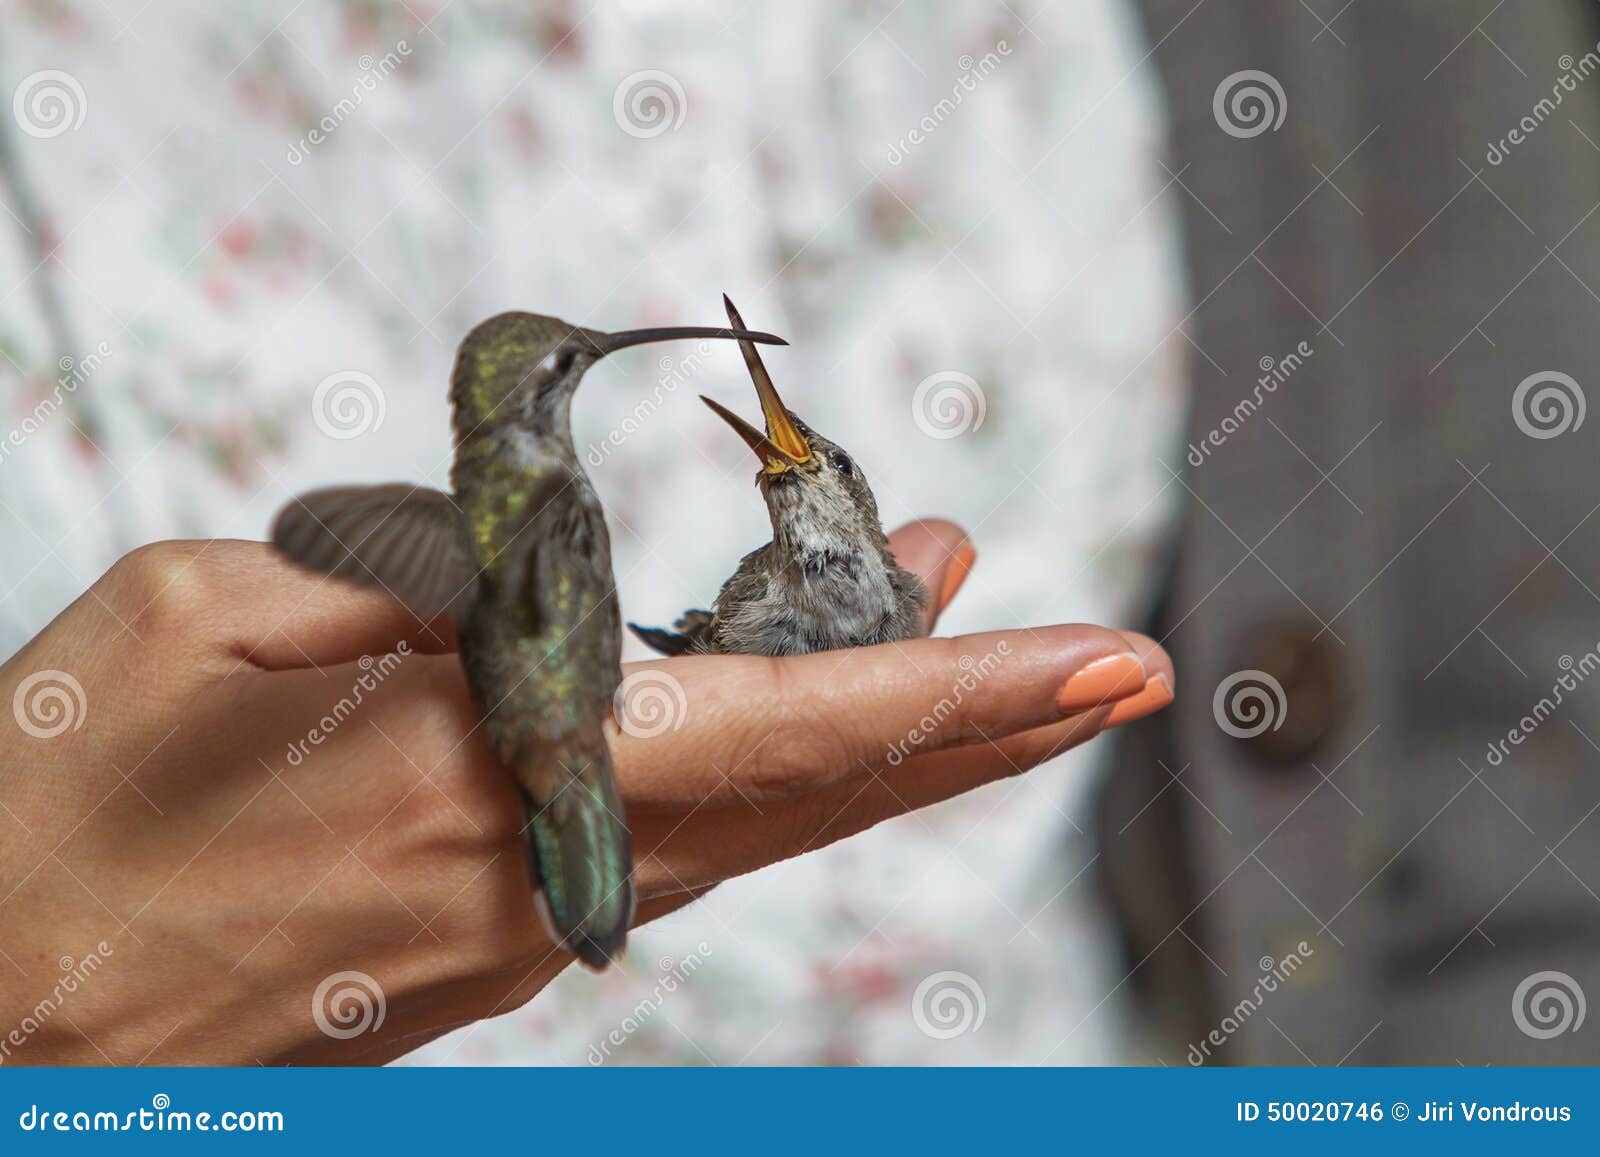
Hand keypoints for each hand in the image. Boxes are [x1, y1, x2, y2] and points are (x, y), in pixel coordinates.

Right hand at [0, 524, 1170, 1064]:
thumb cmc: (61, 811)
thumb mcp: (201, 623)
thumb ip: (394, 580)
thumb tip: (527, 575)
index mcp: (482, 773)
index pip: (786, 725)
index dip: (959, 690)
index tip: (1099, 660)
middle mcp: (542, 868)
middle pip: (819, 793)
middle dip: (976, 721)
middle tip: (1097, 659)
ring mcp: (529, 928)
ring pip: (759, 826)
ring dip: (870, 732)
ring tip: (946, 621)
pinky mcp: (496, 952)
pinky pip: (668, 850)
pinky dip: (758, 776)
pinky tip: (775, 717)